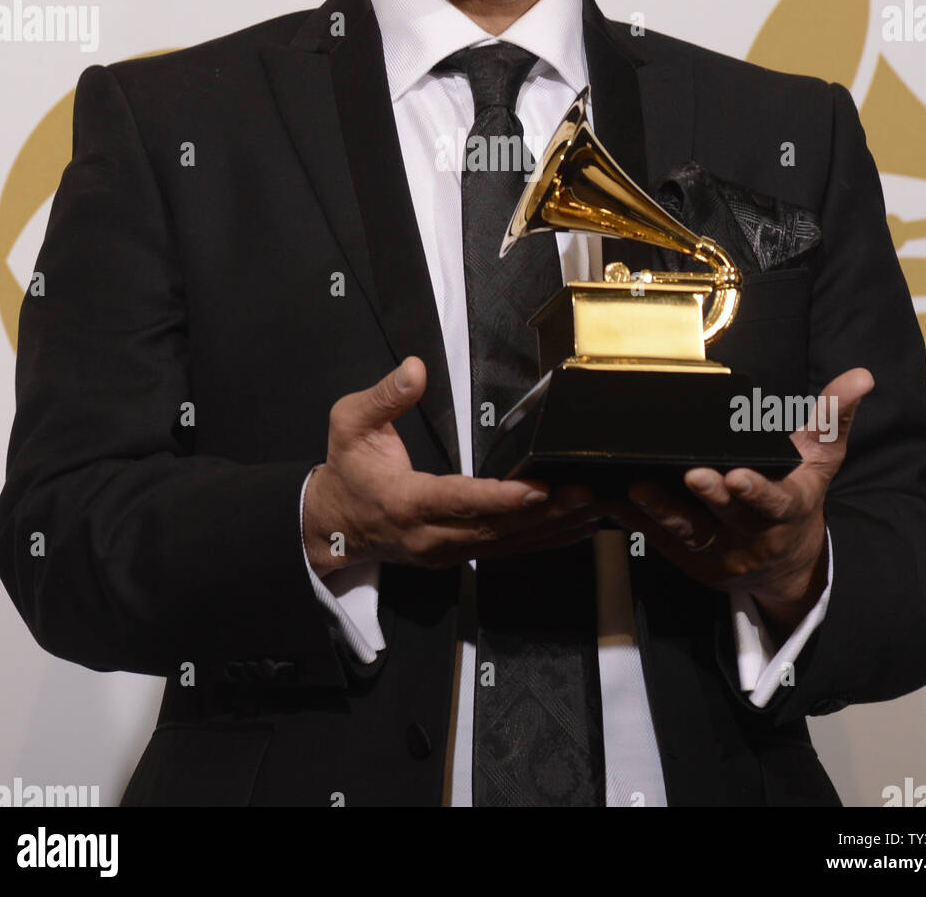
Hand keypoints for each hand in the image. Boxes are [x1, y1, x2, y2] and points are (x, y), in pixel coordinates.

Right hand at [302, 356, 605, 576]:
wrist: (334, 525)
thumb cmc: (346, 471)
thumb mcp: (350, 423)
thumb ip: (384, 397)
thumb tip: (415, 369)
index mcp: (405, 502)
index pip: (458, 500)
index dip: (498, 497)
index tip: (536, 488)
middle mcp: (430, 535)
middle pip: (494, 528)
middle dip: (544, 512)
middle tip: (585, 492)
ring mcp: (447, 552)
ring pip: (507, 544)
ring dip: (552, 528)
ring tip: (592, 507)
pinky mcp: (459, 555)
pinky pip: (506, 550)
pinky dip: (543, 540)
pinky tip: (574, 528)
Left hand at [608, 368, 874, 634]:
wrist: (788, 565)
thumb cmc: (798, 497)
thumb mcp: (821, 460)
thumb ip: (834, 417)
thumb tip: (862, 376)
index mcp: (787, 510)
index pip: (774, 503)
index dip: (755, 492)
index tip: (737, 475)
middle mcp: (754, 537)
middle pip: (729, 517)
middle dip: (709, 496)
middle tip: (690, 473)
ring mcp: (720, 553)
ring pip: (687, 532)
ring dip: (662, 510)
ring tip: (637, 488)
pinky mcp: (690, 560)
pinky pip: (659, 540)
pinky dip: (636, 521)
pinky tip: (612, 499)